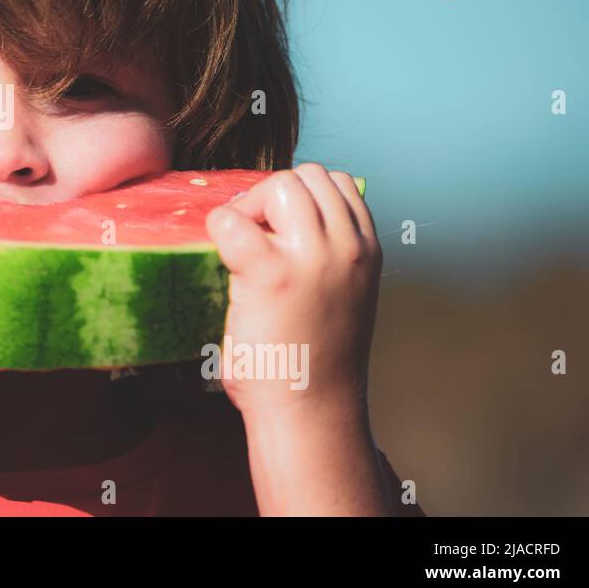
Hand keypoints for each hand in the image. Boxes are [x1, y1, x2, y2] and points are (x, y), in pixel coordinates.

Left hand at [203, 163, 381, 421]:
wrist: (308, 412)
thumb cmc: (312, 360)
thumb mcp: (340, 292)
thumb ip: (324, 252)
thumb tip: (274, 216)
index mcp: (367, 250)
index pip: (339, 183)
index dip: (300, 199)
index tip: (279, 233)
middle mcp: (348, 247)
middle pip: (308, 175)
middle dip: (274, 196)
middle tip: (256, 240)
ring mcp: (312, 258)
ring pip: (280, 184)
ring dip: (252, 207)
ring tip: (245, 251)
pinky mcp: (270, 273)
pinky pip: (231, 220)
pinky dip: (220, 230)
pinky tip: (226, 264)